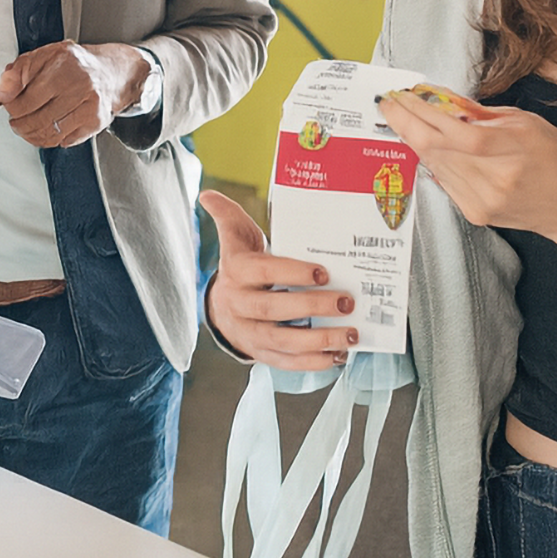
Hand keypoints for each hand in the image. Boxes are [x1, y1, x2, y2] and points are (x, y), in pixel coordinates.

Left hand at [0, 41, 147, 147]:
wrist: (108, 71)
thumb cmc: (72, 64)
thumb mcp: (42, 56)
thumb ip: (17, 73)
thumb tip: (1, 93)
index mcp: (63, 65)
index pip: (27, 99)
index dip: (12, 107)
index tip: (8, 105)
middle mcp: (81, 85)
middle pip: (38, 120)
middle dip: (19, 124)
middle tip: (15, 120)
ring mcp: (91, 106)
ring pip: (50, 134)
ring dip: (31, 135)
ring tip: (26, 127)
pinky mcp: (96, 122)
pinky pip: (64, 140)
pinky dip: (50, 139)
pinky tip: (47, 128)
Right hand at [198, 190, 358, 370]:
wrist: (222, 306)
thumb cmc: (241, 264)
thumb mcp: (235, 237)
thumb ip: (226, 215)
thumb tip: (207, 195)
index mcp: (236, 272)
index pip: (265, 272)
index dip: (293, 272)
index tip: (323, 271)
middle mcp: (239, 304)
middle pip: (274, 309)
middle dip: (313, 306)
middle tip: (347, 302)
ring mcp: (249, 333)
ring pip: (283, 341)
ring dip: (319, 340)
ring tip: (350, 333)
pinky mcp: (261, 353)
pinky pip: (286, 362)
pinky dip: (312, 362)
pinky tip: (338, 355)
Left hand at [376, 89, 556, 290]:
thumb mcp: (527, 122)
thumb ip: (482, 115)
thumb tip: (442, 101)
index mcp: (509, 150)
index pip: (452, 130)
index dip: (420, 113)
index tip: (401, 96)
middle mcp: (493, 179)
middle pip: (434, 149)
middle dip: (405, 123)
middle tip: (388, 104)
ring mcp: (482, 200)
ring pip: (434, 164)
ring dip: (415, 140)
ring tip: (402, 118)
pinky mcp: (475, 214)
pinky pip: (443, 180)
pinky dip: (433, 160)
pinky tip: (426, 144)